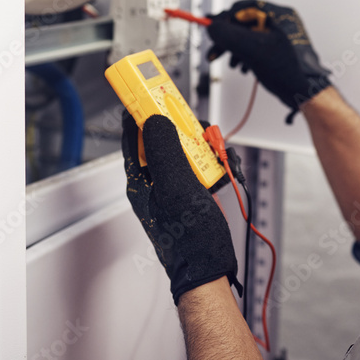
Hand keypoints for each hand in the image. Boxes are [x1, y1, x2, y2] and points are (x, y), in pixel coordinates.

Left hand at [121, 111, 241, 303]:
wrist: (210, 270)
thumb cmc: (189, 240)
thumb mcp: (176, 188)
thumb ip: (164, 151)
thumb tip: (153, 120)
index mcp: (140, 180)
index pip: (132, 134)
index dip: (140, 109)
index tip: (150, 89)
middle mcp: (155, 181)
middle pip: (164, 137)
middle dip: (185, 129)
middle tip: (200, 129)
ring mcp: (174, 187)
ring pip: (186, 149)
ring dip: (206, 147)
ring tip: (221, 155)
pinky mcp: (192, 193)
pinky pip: (201, 167)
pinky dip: (215, 163)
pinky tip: (226, 169)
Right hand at [207, 0, 331, 123]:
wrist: (305, 93)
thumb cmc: (290, 72)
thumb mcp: (253, 50)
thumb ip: (230, 36)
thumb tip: (213, 27)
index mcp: (279, 15)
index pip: (246, 6)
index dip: (226, 17)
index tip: (212, 27)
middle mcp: (281, 22)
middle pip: (245, 23)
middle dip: (228, 39)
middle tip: (214, 51)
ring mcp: (280, 36)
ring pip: (249, 36)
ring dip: (235, 49)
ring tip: (232, 64)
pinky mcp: (278, 49)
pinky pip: (256, 46)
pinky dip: (245, 55)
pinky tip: (243, 67)